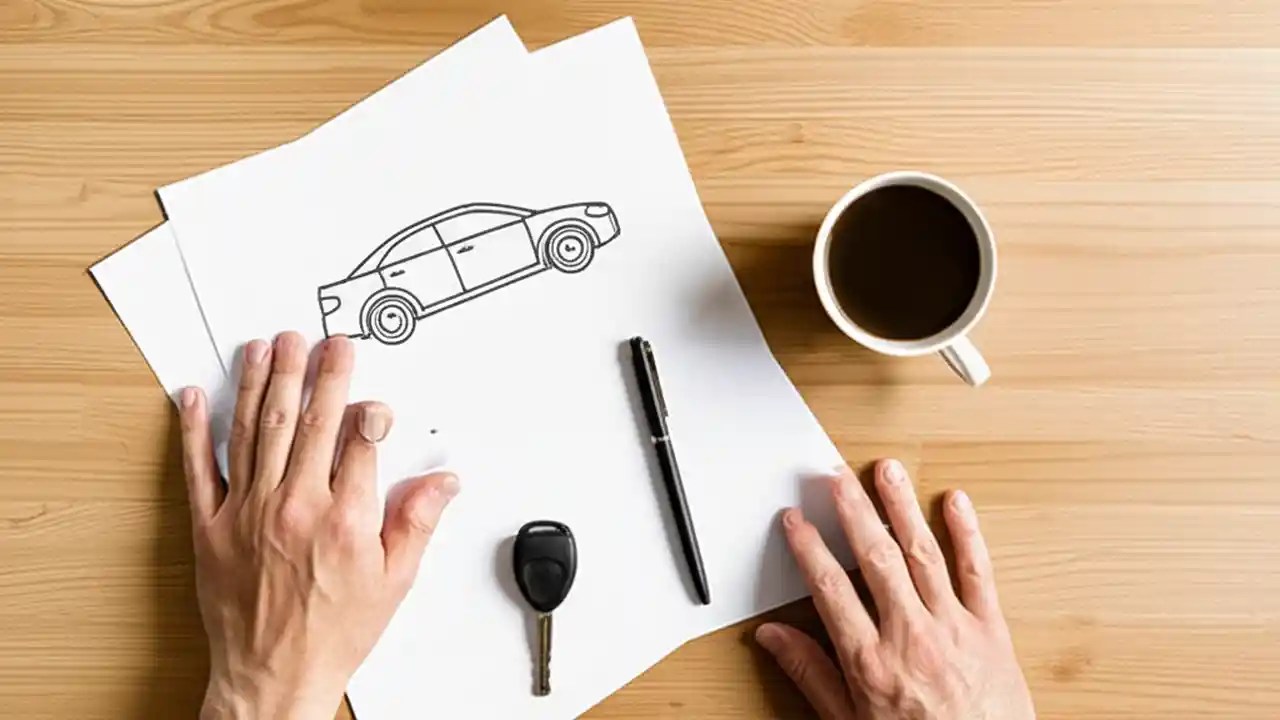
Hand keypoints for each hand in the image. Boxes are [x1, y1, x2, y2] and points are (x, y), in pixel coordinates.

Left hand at [177, 332, 458, 718]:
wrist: (273, 678)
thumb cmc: (333, 634)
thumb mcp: (394, 581)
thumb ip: (417, 522)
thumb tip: (443, 482)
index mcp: (343, 519)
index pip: (358, 441)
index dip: (367, 410)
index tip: (371, 395)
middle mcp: (293, 507)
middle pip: (307, 423)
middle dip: (317, 374)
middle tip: (323, 342)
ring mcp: (248, 513)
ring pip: (255, 432)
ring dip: (263, 382)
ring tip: (269, 346)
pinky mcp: (211, 527)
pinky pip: (200, 468)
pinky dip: (196, 430)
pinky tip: (198, 396)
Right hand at [756, 460, 1033, 719]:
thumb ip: (811, 674)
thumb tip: (773, 638)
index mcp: (870, 661)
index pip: (829, 587)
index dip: (808, 548)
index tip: (795, 521)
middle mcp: (911, 637)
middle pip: (876, 558)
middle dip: (853, 511)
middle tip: (835, 476)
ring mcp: (954, 629)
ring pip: (923, 554)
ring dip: (902, 507)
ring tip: (887, 472)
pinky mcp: (991, 631)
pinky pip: (979, 573)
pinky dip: (968, 535)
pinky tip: (956, 503)